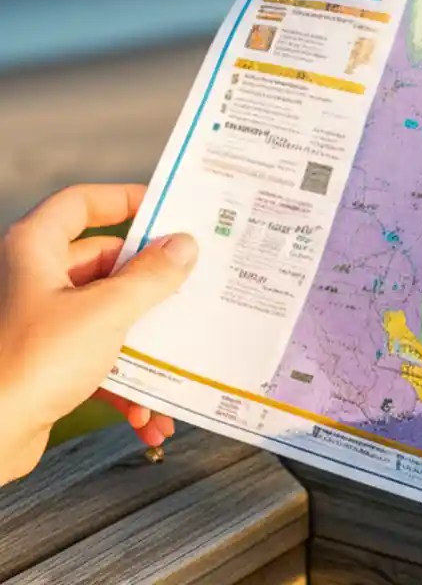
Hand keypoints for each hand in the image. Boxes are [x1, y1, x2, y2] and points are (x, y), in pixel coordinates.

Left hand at [0, 184, 196, 484]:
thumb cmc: (35, 362)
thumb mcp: (107, 312)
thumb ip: (151, 276)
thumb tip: (183, 245)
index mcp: (34, 249)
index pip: (81, 203)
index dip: (125, 200)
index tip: (169, 209)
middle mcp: (33, 278)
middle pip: (105, 264)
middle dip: (152, 287)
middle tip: (195, 289)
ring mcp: (41, 321)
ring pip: (107, 315)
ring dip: (145, 346)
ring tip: (179, 367)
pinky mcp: (47, 362)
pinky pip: (98, 360)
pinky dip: (127, 384)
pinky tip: (149, 416)